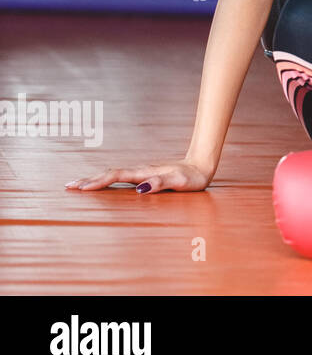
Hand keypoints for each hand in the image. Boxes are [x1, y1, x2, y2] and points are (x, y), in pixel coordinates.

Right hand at [65, 159, 213, 193]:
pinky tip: (100, 183)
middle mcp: (140, 171)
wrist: (201, 166)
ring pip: (113, 174)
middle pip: (109, 173)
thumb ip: (161, 184)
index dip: (99, 182)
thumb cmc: (192, 177)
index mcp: (145, 172)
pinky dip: (105, 179)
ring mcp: (141, 172)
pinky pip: (119, 177)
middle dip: (89, 180)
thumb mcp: (180, 182)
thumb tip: (140, 189)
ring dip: (94, 179)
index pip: (117, 176)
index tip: (82, 188)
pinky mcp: (143, 175)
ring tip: (76, 185)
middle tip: (67, 186)